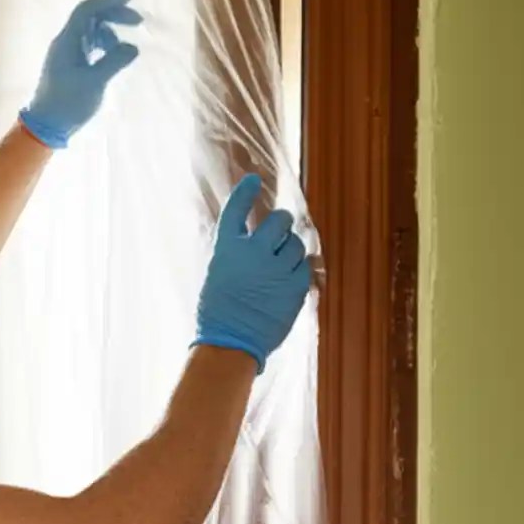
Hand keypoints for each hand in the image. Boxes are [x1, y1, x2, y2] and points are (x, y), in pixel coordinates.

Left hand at [20, 0, 142, 148]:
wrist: (46, 127)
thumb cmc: (67, 104)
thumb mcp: (94, 82)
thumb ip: (114, 61)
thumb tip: (132, 47)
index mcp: (67, 41)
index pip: (87, 10)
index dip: (109, 0)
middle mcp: (64, 43)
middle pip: (90, 18)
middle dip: (114, 15)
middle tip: (138, 21)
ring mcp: (66, 54)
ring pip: (90, 32)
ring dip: (110, 33)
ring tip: (124, 48)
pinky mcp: (69, 66)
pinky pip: (88, 46)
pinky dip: (103, 46)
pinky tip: (113, 55)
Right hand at [194, 175, 311, 372]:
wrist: (231, 342)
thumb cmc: (218, 313)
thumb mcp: (220, 274)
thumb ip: (239, 255)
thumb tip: (262, 243)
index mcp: (227, 249)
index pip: (236, 210)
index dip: (245, 192)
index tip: (253, 181)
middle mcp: (253, 253)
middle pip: (279, 221)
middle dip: (282, 224)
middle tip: (280, 231)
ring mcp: (276, 269)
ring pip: (296, 244)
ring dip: (290, 250)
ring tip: (280, 266)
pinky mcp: (295, 286)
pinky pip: (305, 267)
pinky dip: (298, 270)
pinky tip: (288, 280)